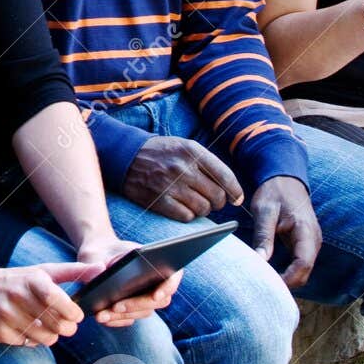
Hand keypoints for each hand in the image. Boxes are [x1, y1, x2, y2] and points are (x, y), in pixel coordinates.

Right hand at [0, 262, 89, 346]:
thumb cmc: (15, 280)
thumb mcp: (42, 271)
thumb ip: (74, 271)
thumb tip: (102, 268)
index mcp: (32, 279)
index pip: (57, 299)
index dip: (72, 312)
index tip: (77, 315)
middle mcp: (17, 296)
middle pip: (55, 324)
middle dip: (67, 328)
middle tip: (66, 325)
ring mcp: (6, 315)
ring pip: (44, 338)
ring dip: (51, 336)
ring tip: (47, 327)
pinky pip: (26, 344)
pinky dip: (32, 341)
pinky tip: (27, 329)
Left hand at [75, 237, 180, 328]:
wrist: (93, 260)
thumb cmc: (98, 252)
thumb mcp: (92, 254)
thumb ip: (94, 263)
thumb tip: (100, 271)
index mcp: (154, 261)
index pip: (173, 275)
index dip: (168, 287)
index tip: (155, 295)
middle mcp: (154, 282)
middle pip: (158, 300)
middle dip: (137, 305)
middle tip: (116, 306)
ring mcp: (145, 297)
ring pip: (144, 312)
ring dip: (124, 315)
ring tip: (102, 315)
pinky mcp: (133, 309)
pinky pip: (131, 318)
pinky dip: (117, 321)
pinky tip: (103, 318)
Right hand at [122, 135, 243, 221]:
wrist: (127, 156)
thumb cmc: (162, 153)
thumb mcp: (185, 146)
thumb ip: (209, 164)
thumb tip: (232, 192)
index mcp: (193, 151)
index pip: (225, 176)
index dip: (235, 191)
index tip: (236, 199)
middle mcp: (183, 167)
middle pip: (216, 196)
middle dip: (217, 202)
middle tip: (210, 200)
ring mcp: (171, 185)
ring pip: (203, 208)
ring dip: (202, 209)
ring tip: (194, 202)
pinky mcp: (159, 200)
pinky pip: (186, 216)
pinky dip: (188, 215)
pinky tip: (183, 207)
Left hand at [250, 175, 320, 289]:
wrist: (285, 178)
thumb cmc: (275, 192)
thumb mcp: (265, 211)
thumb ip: (264, 236)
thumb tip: (260, 261)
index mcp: (306, 231)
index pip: (303, 264)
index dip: (287, 278)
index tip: (269, 284)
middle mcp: (313, 241)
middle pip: (304, 273)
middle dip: (286, 282)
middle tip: (262, 286)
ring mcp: (310, 244)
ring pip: (302, 271)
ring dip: (286, 279)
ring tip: (264, 281)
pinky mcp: (304, 245)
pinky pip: (298, 265)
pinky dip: (286, 272)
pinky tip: (269, 273)